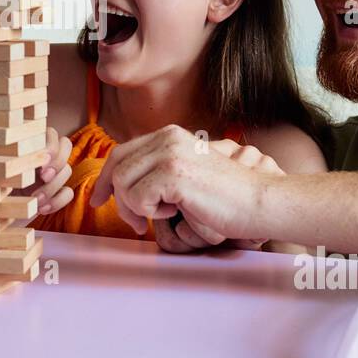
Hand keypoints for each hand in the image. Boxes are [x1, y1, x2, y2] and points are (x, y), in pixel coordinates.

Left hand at [17, 126, 72, 216]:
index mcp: (28, 143)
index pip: (50, 133)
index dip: (50, 146)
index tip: (40, 161)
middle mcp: (43, 154)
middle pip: (66, 146)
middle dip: (57, 162)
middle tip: (43, 177)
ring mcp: (52, 173)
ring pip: (67, 170)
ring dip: (52, 187)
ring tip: (36, 200)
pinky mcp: (55, 192)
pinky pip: (68, 193)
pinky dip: (57, 201)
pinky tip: (41, 209)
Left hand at [87, 126, 284, 251]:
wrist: (258, 201)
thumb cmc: (225, 196)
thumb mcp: (186, 173)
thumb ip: (158, 170)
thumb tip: (120, 182)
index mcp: (169, 134)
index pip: (121, 152)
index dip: (105, 178)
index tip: (98, 199)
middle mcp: (167, 138)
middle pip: (117, 167)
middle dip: (117, 198)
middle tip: (135, 222)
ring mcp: (170, 153)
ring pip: (124, 184)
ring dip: (136, 209)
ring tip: (162, 215)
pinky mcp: (173, 174)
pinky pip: (138, 198)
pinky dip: (150, 213)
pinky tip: (174, 211)